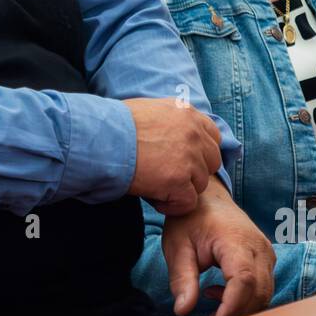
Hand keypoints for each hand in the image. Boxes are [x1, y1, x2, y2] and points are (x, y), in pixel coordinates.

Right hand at [124, 97, 221, 216]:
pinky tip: (154, 198)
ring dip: (181, 188)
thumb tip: (172, 131)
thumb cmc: (115, 125)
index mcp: (187, 113)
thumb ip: (170, 120)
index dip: (200, 152)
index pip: (213, 136)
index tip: (184, 161)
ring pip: (200, 183)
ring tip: (156, 185)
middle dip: (194, 171)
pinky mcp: (179, 180)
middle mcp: (193, 133)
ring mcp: (189, 157)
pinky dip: (172, 205)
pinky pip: (188, 202)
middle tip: (169, 176)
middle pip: (212, 161)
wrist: (102, 139)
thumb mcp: (150, 110)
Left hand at [161, 180, 274, 315]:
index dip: (231, 306)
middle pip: (259, 291)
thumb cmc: (191, 219)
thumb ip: (182, 278)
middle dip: (236, 315)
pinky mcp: (266, 259)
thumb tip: (182, 310)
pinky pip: (263, 287)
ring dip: (241, 310)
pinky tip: (218, 294)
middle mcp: (258, 247)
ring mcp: (266, 252)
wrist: (207, 198)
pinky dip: (245, 300)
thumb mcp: (177, 246)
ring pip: (264, 293)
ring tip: (211, 313)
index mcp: (236, 240)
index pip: (244, 279)